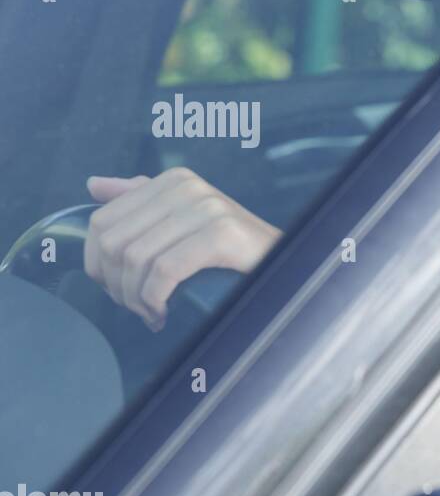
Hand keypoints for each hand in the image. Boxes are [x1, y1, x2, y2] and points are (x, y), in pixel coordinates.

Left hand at [84, 167, 280, 330]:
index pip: (101, 221)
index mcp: (173, 181)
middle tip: (138, 310)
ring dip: (136, 299)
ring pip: (135, 259)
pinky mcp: (222, 233)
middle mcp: (187, 186)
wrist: (290, 268)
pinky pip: (165, 271)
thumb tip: (93, 186)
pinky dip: (156, 299)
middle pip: (114, 242)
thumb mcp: (184, 223)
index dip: (99, 265)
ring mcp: (207, 207)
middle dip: (117, 286)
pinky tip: (164, 313)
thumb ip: (141, 201)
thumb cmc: (235, 256)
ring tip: (153, 314)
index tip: (120, 291)